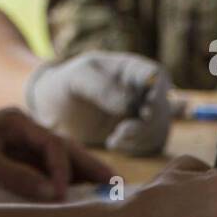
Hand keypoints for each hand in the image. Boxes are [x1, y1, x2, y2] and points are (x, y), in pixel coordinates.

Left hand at [0, 107, 114, 200]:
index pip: (52, 144)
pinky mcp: (8, 160)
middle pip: (61, 147)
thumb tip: (52, 193)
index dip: (62, 169)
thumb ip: (16, 176)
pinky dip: (57, 180)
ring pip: (54, 160)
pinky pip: (40, 170)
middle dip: (87, 165)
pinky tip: (70, 193)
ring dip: (75, 174)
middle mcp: (19, 129)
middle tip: (115, 183)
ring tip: (102, 189)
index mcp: (15, 120)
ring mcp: (15, 144)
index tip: (62, 195)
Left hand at [25, 51, 170, 155]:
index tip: (144, 109)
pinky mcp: (136, 134)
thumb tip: (128, 105)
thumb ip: (101, 87)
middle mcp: (142, 90)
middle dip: (147, 122)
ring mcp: (141, 113)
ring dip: (141, 137)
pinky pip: (150, 143)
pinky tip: (112, 143)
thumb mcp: (77, 79)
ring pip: (159, 127)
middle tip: (123, 130)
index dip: (157, 93)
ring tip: (114, 138)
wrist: (53, 110)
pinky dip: (135, 147)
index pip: (157, 76)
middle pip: (162, 106)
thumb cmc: (65, 85)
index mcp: (130, 69)